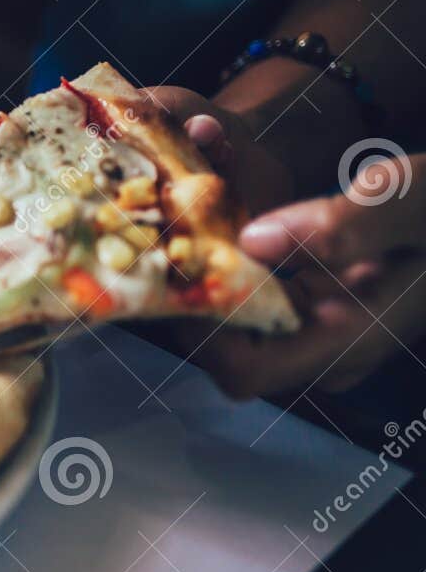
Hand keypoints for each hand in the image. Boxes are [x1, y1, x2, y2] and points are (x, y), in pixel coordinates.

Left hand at [149, 83, 424, 396]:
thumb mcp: (410, 200)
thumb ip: (342, 225)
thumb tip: (253, 240)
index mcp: (351, 339)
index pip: (245, 371)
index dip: (201, 332)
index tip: (181, 270)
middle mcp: (328, 353)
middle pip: (227, 354)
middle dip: (192, 302)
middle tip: (170, 241)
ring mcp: (321, 339)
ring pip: (237, 331)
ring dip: (206, 287)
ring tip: (185, 231)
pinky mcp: (315, 316)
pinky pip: (256, 309)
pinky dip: (230, 277)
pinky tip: (216, 232)